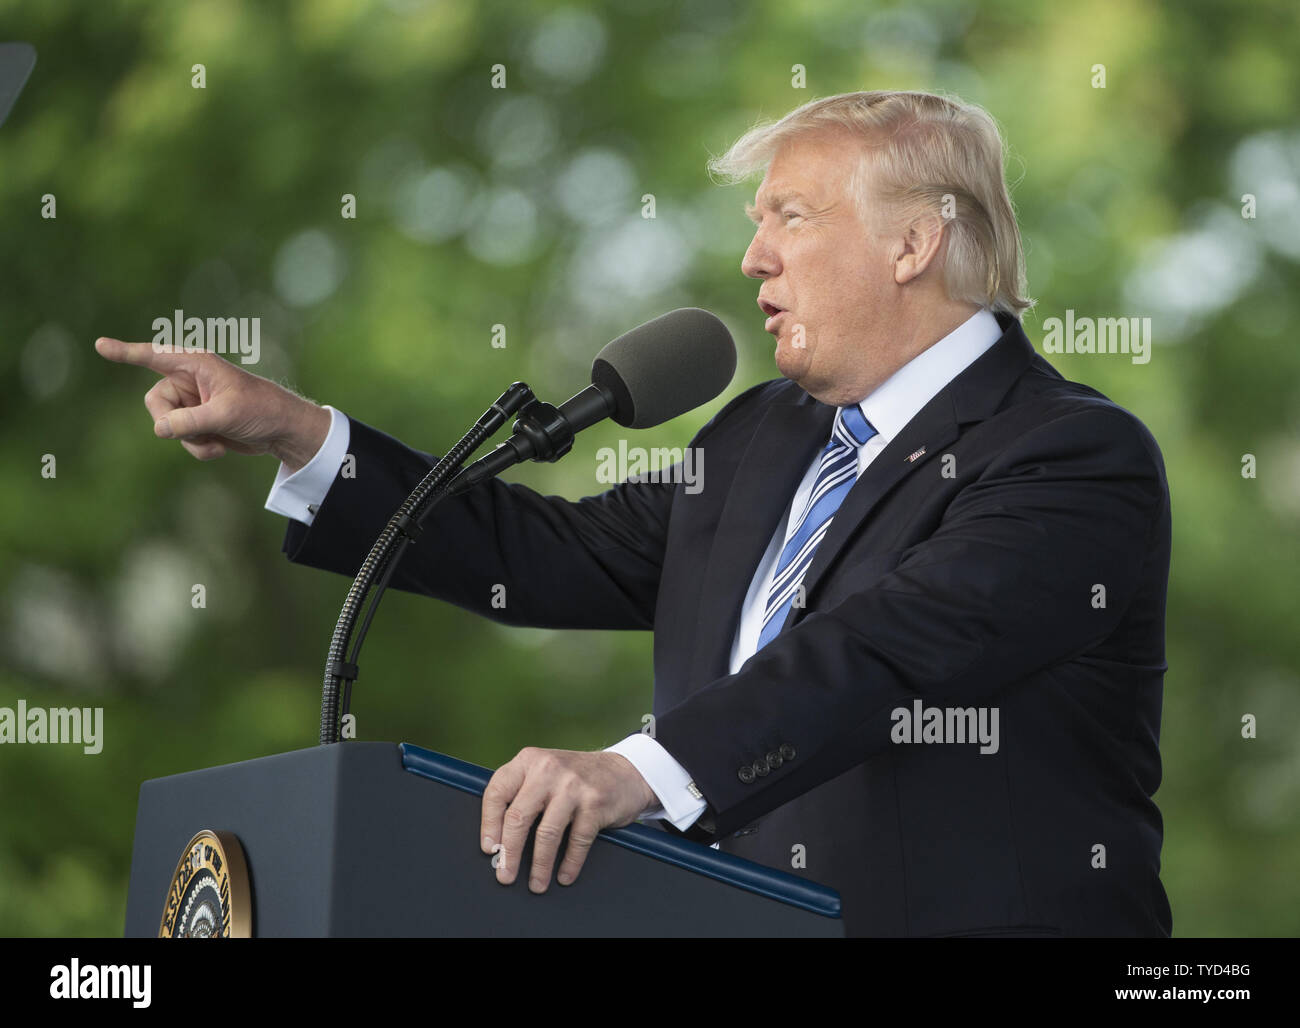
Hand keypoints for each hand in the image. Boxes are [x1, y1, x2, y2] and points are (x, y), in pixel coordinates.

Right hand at [94, 338, 330, 469]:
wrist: (283, 431)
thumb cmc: (261, 410)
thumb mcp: (225, 414)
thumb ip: (190, 421)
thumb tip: (159, 428)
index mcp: (197, 365)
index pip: (154, 356)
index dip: (125, 352)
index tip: (99, 344)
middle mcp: (190, 381)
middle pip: (155, 403)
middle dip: (171, 422)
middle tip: (197, 430)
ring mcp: (192, 403)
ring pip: (167, 426)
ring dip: (189, 440)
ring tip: (216, 442)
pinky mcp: (198, 423)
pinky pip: (182, 438)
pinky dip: (198, 448)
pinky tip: (220, 449)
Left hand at [480, 748, 656, 892]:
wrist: (624, 771)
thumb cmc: (576, 778)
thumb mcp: (545, 772)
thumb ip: (522, 791)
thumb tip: (496, 836)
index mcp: (529, 760)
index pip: (497, 792)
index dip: (488, 824)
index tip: (488, 849)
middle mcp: (548, 769)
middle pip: (518, 817)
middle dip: (509, 852)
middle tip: (504, 875)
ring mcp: (573, 785)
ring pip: (546, 833)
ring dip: (539, 866)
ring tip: (536, 884)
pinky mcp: (595, 802)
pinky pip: (577, 841)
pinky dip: (569, 863)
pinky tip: (564, 876)